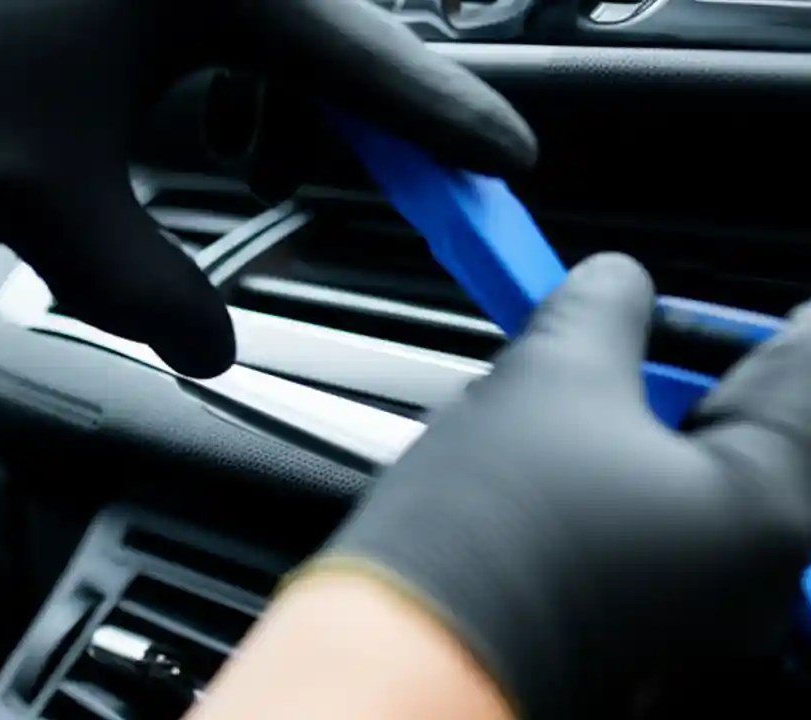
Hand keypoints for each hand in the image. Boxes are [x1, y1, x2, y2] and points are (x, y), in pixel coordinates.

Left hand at [0, 0, 535, 376]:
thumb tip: (209, 349)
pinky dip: (254, 67)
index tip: (509, 161)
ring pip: (293, 26)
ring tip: (296, 153)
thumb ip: (140, 289)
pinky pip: (244, 15)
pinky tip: (224, 108)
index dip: (448, 124)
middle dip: (382, 118)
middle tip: (426, 183)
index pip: (371, 63)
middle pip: (346, 39)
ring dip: (308, 94)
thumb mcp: (40, 193)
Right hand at [322, 254, 810, 716]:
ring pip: (688, 494)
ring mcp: (694, 624)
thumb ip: (603, 309)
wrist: (405, 657)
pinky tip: (542, 478)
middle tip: (626, 348)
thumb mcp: (551, 377)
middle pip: (744, 440)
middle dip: (683, 385)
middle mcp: (751, 581)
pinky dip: (611, 499)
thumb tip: (616, 284)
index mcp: (766, 508)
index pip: (803, 373)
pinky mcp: (635, 647)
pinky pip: (648, 545)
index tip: (761, 305)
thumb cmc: (487, 533)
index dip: (772, 324)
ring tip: (554, 413)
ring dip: (637, 441)